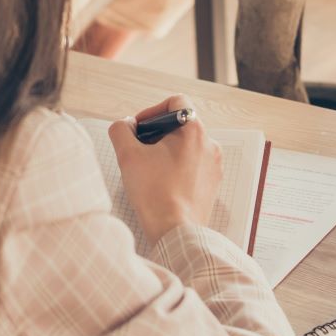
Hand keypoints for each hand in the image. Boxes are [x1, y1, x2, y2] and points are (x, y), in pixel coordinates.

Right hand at [109, 96, 221, 241]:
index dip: (153, 110)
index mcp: (194, 131)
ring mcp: (214, 166)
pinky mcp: (212, 185)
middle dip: (157, 134)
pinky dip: (176, 169)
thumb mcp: (128, 156)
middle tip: (139, 151)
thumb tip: (125, 126)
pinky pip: (193, 166)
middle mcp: (210, 144)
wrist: (175, 233)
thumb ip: (121, 130)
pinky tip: (161, 184)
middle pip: (180, 125)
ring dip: (166, 152)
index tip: (140, 129)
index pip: (176, 102)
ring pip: (187, 146)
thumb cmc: (155, 194)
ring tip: (149, 170)